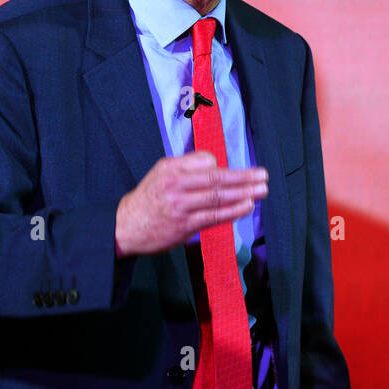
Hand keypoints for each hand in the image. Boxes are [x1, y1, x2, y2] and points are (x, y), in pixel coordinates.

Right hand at [114, 152, 267, 257]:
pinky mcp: (184, 225)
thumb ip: (188, 166)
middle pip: (217, 178)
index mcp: (171, 168)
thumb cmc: (150, 198)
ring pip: (218, 197)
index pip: (206, 161)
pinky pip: (214, 216)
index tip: (243, 172)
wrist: (125, 227)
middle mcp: (176, 185)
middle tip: (264, 175)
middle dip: (244, 177)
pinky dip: (233, 210)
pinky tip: (248, 205)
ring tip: (262, 189)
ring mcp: (180, 206)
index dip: (225, 166)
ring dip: (244, 193)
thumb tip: (218, 164)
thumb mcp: (162, 173)